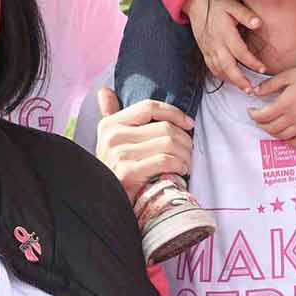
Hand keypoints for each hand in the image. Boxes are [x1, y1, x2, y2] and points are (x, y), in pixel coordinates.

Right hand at [93, 87, 196, 202]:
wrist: (107, 204)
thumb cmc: (114, 171)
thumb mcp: (108, 141)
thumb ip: (109, 115)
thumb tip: (104, 91)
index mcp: (109, 124)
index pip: (149, 107)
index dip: (174, 113)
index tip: (189, 124)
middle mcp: (112, 136)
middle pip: (163, 127)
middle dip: (185, 139)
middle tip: (191, 151)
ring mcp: (119, 155)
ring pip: (168, 144)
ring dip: (186, 155)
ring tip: (187, 163)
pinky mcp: (127, 173)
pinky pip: (165, 161)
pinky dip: (179, 165)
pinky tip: (181, 171)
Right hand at [184, 0, 265, 91]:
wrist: (195, 4)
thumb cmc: (216, 4)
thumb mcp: (232, 5)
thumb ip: (245, 15)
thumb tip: (259, 23)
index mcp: (225, 33)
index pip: (240, 52)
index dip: (252, 62)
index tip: (263, 69)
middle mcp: (216, 44)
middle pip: (228, 67)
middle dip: (240, 80)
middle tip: (251, 90)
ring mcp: (209, 49)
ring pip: (219, 70)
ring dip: (231, 81)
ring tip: (244, 88)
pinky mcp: (205, 51)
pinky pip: (212, 67)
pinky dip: (221, 76)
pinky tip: (230, 80)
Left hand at [248, 54, 295, 145]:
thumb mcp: (286, 75)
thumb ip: (268, 85)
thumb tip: (255, 92)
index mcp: (285, 103)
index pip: (263, 116)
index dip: (253, 114)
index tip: (251, 110)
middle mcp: (294, 116)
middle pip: (271, 128)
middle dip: (260, 124)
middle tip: (258, 117)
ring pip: (283, 136)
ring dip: (272, 133)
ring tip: (269, 124)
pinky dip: (290, 142)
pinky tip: (285, 136)